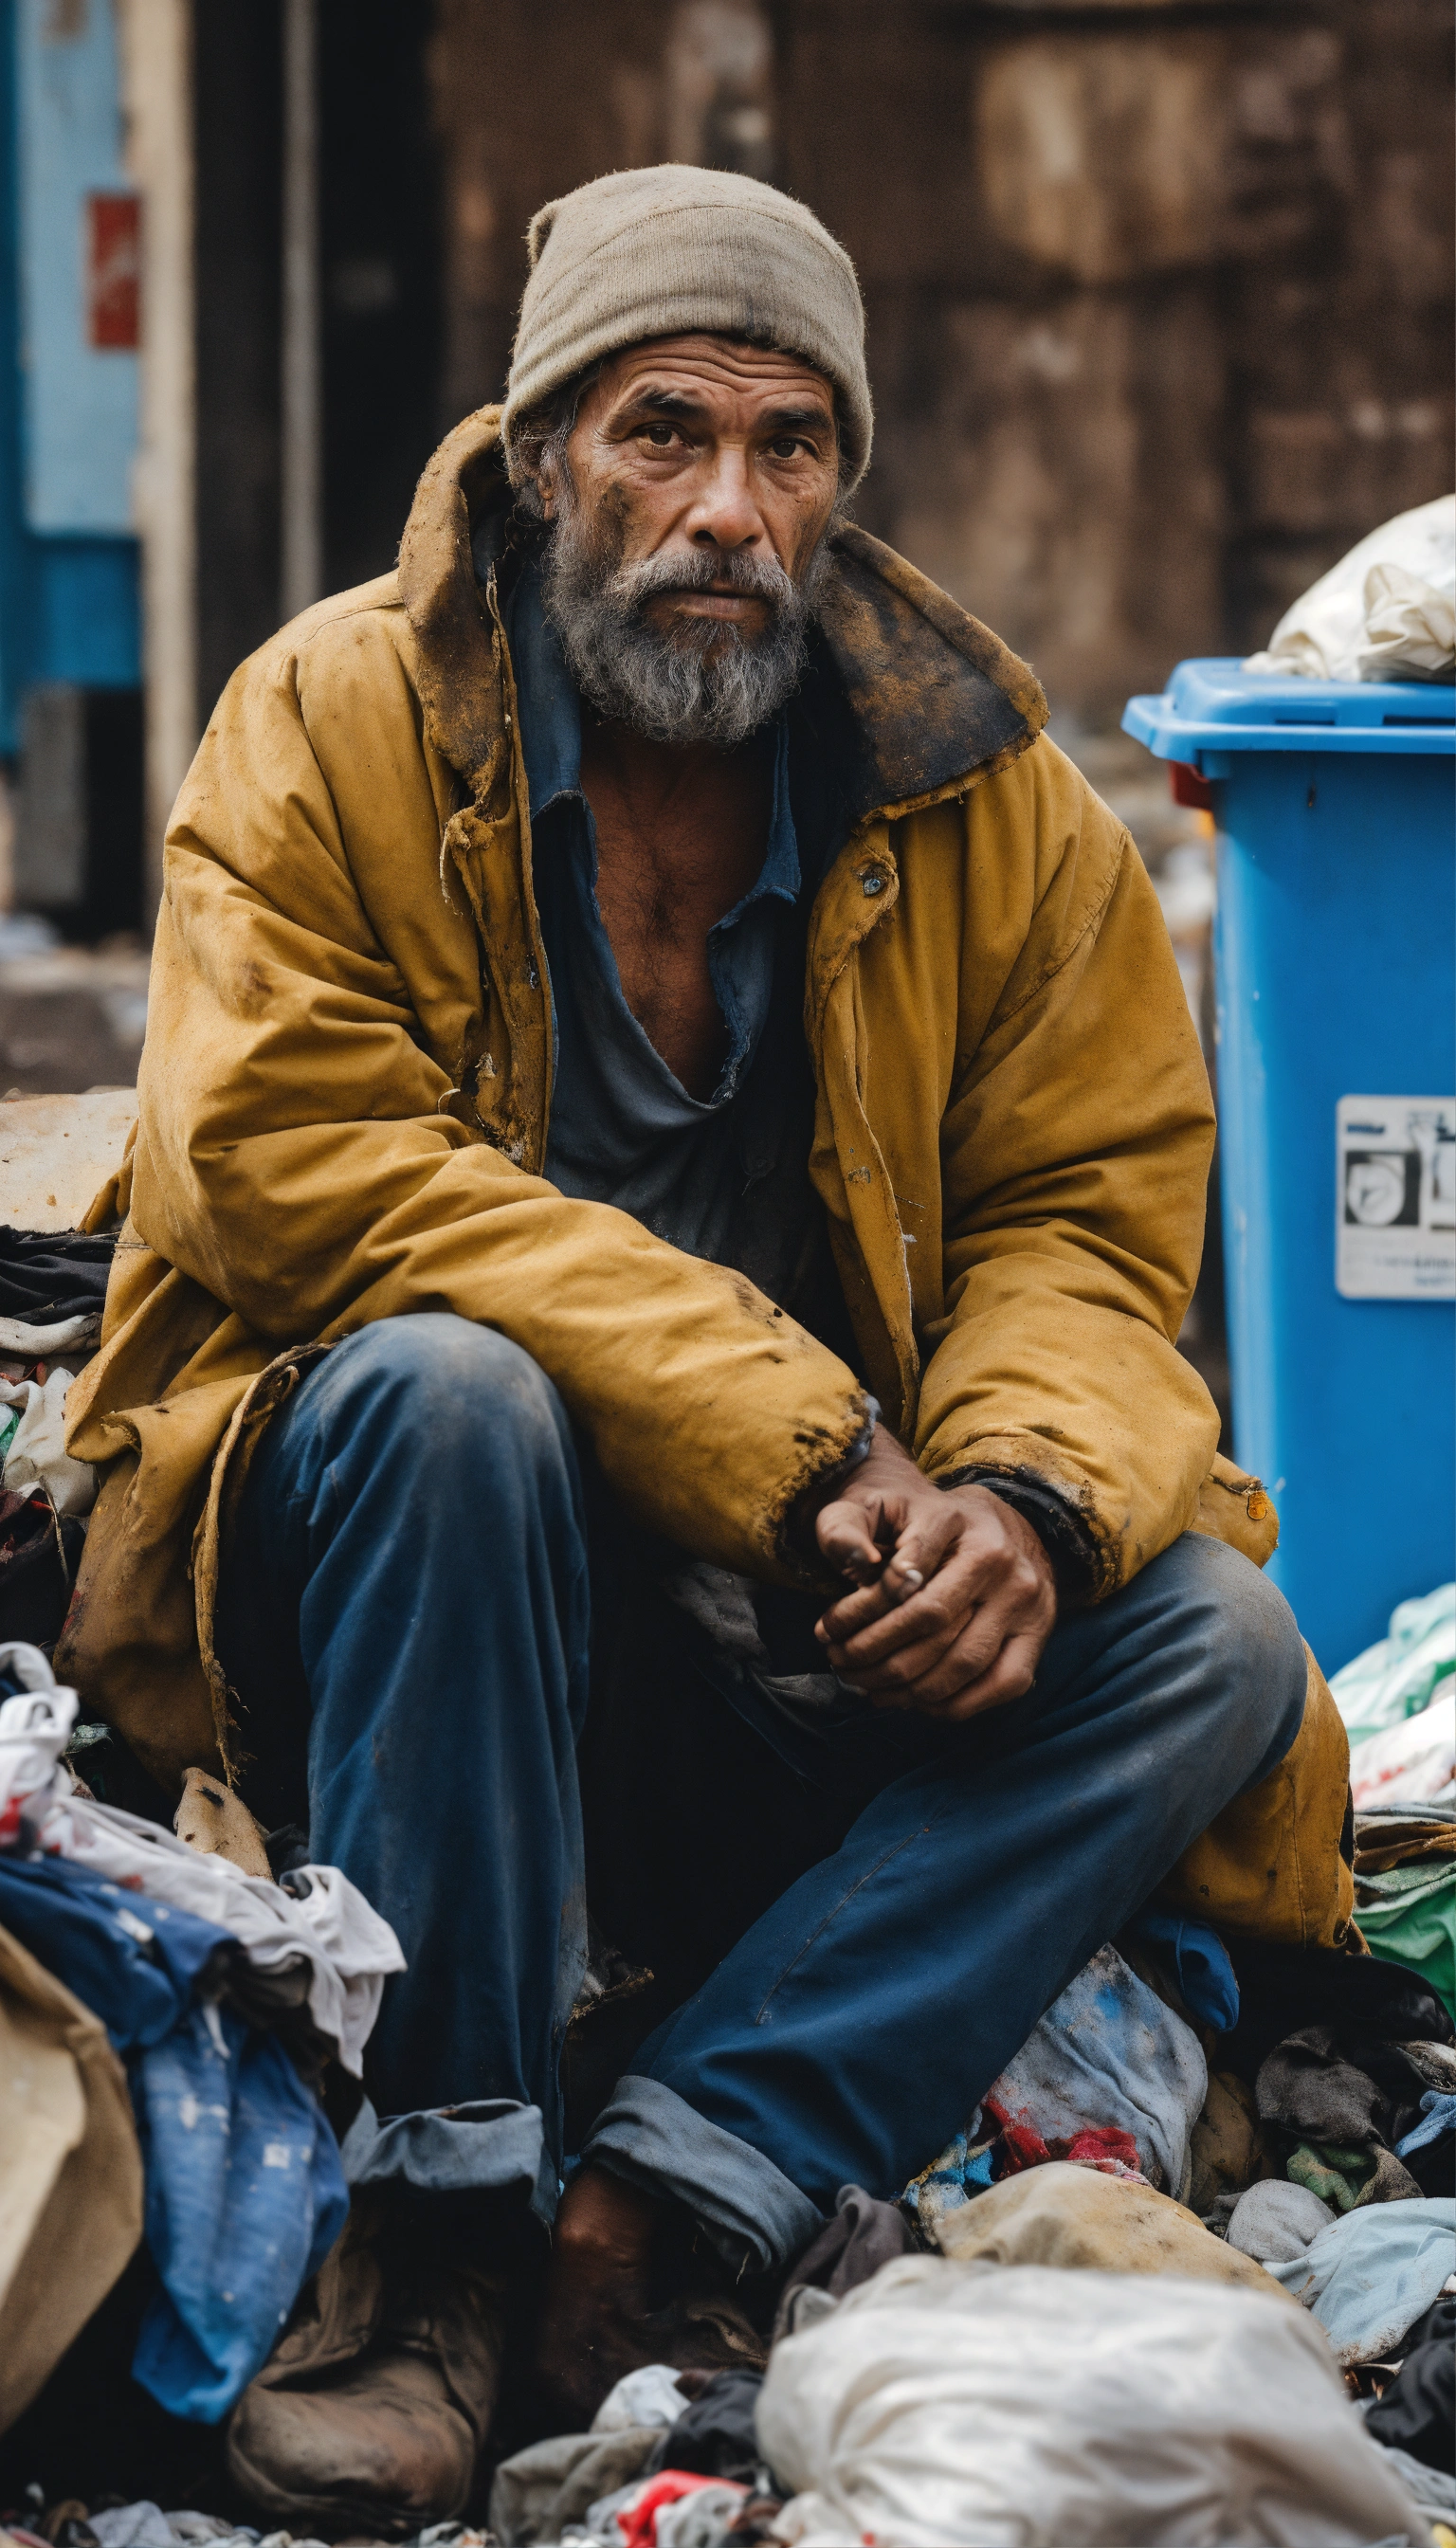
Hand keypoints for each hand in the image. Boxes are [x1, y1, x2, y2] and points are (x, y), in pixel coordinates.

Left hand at [806, 1432, 1056, 1720]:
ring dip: (908, 1688)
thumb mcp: (877, 1503)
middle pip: (932, 1622)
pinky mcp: (1039, 1633)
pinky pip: (1001, 1684)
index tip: (827, 1628)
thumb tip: (856, 1565)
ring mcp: (1026, 1600)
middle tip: (839, 1663)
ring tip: (867, 1686)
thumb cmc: (921, 1519)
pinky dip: (954, 1704)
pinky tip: (914, 1701)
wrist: (991, 1520)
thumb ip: (846, 1528)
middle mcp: (1000, 1560)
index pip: (904, 1577)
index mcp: (957, 1521)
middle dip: (875, 1652)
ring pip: (964, 1661)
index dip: (858, 1610)